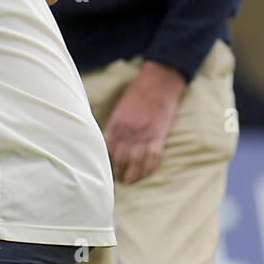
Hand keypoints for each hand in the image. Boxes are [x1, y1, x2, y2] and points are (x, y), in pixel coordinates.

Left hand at [104, 61, 185, 184]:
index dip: (105, 164)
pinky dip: (149, 169)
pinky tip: (145, 174)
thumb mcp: (119, 109)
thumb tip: (108, 145)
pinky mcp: (159, 135)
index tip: (105, 171)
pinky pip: (153, 158)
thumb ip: (114, 127)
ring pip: (135, 162)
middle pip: (119, 159)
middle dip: (117, 173)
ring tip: (129, 181)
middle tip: (117, 180)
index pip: (106, 151)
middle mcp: (127, 132)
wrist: (159, 81)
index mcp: (115, 125)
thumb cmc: (137, 94)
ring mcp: (143, 134)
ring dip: (131, 176)